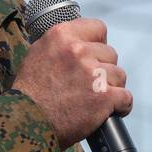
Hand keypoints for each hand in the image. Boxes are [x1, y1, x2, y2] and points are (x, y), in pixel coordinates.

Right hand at [9, 17, 130, 148]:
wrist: (26, 123)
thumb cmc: (29, 94)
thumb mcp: (37, 54)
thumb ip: (60, 44)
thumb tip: (77, 39)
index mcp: (61, 35)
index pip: (97, 28)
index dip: (97, 44)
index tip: (93, 57)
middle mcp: (78, 50)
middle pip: (110, 53)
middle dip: (103, 69)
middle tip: (88, 84)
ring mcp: (93, 73)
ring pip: (119, 75)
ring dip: (111, 88)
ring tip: (93, 99)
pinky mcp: (104, 96)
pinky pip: (126, 97)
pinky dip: (121, 106)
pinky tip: (110, 111)